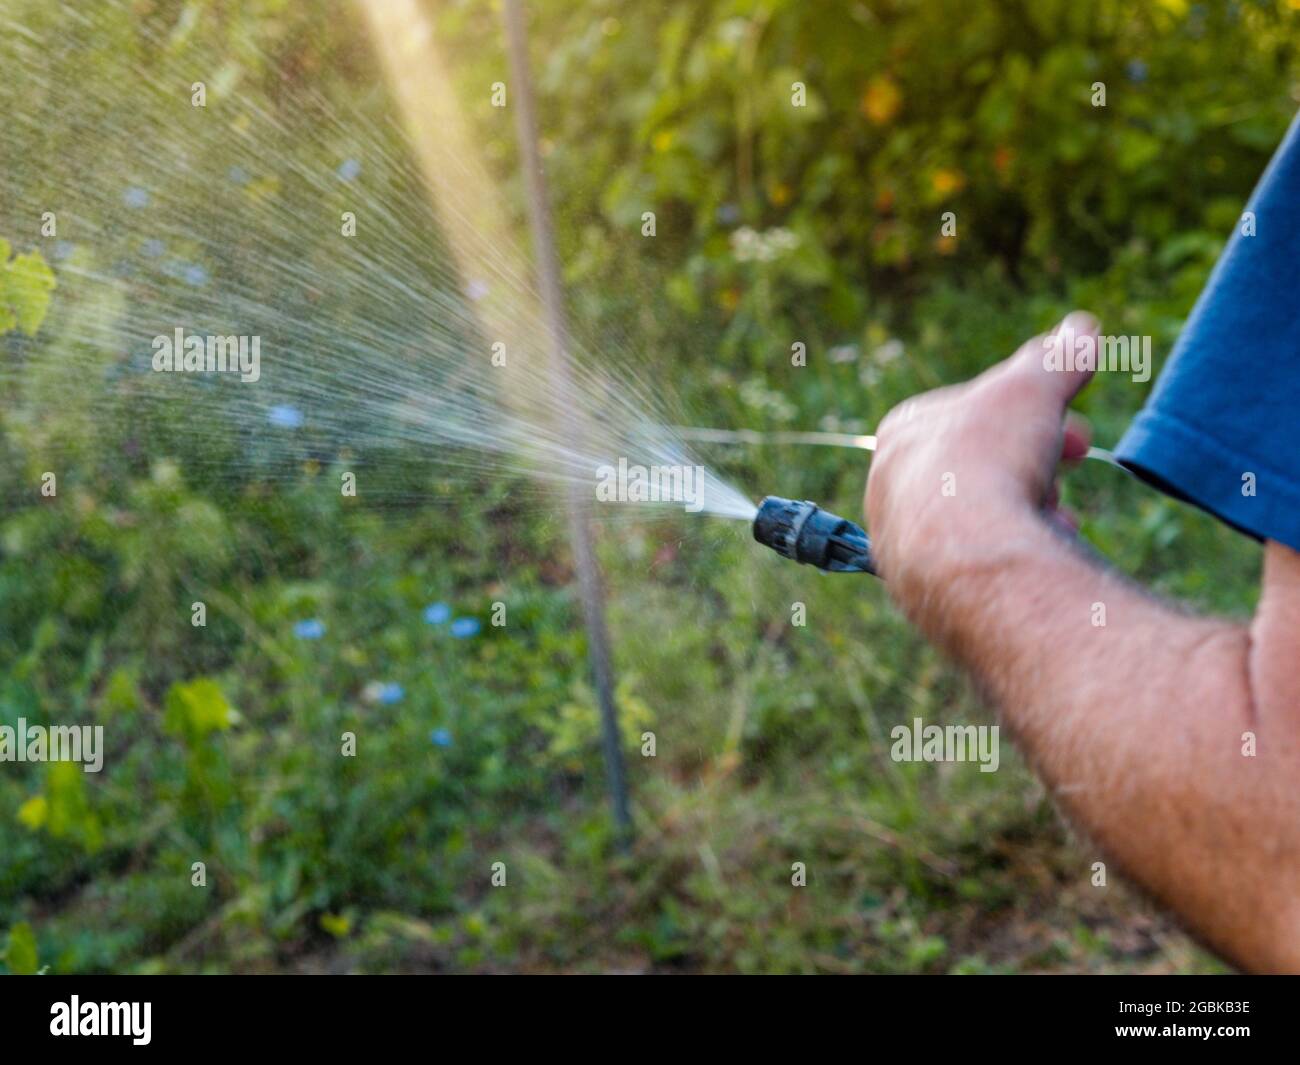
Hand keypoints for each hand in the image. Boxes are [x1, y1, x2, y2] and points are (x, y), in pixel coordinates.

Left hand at [864, 312, 1097, 623]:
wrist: (963, 559)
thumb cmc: (987, 461)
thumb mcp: (1031, 388)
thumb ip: (1056, 358)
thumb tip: (1081, 328)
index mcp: (902, 435)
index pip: (972, 415)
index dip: (1033, 415)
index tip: (1076, 429)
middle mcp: (890, 491)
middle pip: (978, 469)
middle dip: (1035, 464)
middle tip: (1078, 465)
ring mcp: (903, 547)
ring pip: (978, 521)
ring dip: (1028, 511)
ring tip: (1062, 517)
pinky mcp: (923, 595)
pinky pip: (976, 568)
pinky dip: (1015, 556)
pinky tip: (1045, 555)